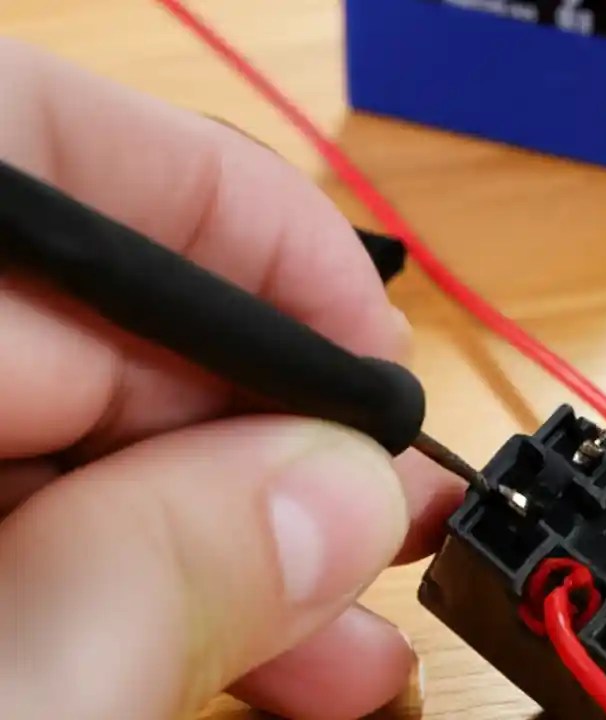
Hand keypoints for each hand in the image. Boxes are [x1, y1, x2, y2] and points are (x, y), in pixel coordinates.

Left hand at [0, 41, 461, 717]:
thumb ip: (153, 580)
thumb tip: (335, 492)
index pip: (40, 148)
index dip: (242, 235)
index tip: (375, 358)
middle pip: (75, 300)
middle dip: (256, 414)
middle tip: (379, 507)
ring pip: (66, 421)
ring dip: (225, 518)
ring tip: (344, 624)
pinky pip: (31, 513)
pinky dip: (146, 577)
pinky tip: (258, 646)